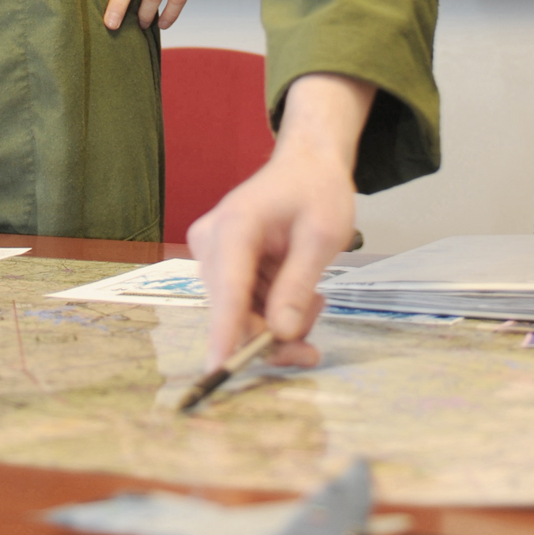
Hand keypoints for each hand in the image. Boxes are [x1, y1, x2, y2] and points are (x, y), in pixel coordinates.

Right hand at [188, 72, 371, 369]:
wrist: (307, 165)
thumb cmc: (318, 191)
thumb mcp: (322, 237)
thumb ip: (298, 285)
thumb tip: (280, 333)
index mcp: (235, 227)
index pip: (228, 289)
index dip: (225, 333)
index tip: (219, 370)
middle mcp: (211, 243)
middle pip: (233, 311)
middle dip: (272, 336)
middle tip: (312, 351)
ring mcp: (212, 255)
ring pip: (240, 315)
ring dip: (278, 323)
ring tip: (314, 300)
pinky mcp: (220, 266)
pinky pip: (244, 306)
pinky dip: (273, 310)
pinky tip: (299, 294)